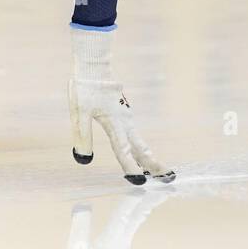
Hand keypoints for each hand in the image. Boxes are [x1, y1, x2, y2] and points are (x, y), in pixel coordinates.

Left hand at [68, 26, 173, 184]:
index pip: (123, 151)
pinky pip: (133, 133)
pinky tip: (138, 151)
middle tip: (168, 179)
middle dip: (154, 164)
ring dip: (148, 157)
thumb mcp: (78, 113)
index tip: (139, 182)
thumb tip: (82, 160)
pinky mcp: (123, 112)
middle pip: (142, 148)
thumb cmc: (85, 88)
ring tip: (154, 171)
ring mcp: (126, 116)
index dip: (130, 167)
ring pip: (139, 141)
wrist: (94, 66)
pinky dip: (139, 146)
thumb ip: (82, 136)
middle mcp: (125, 121)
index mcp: (115, 123)